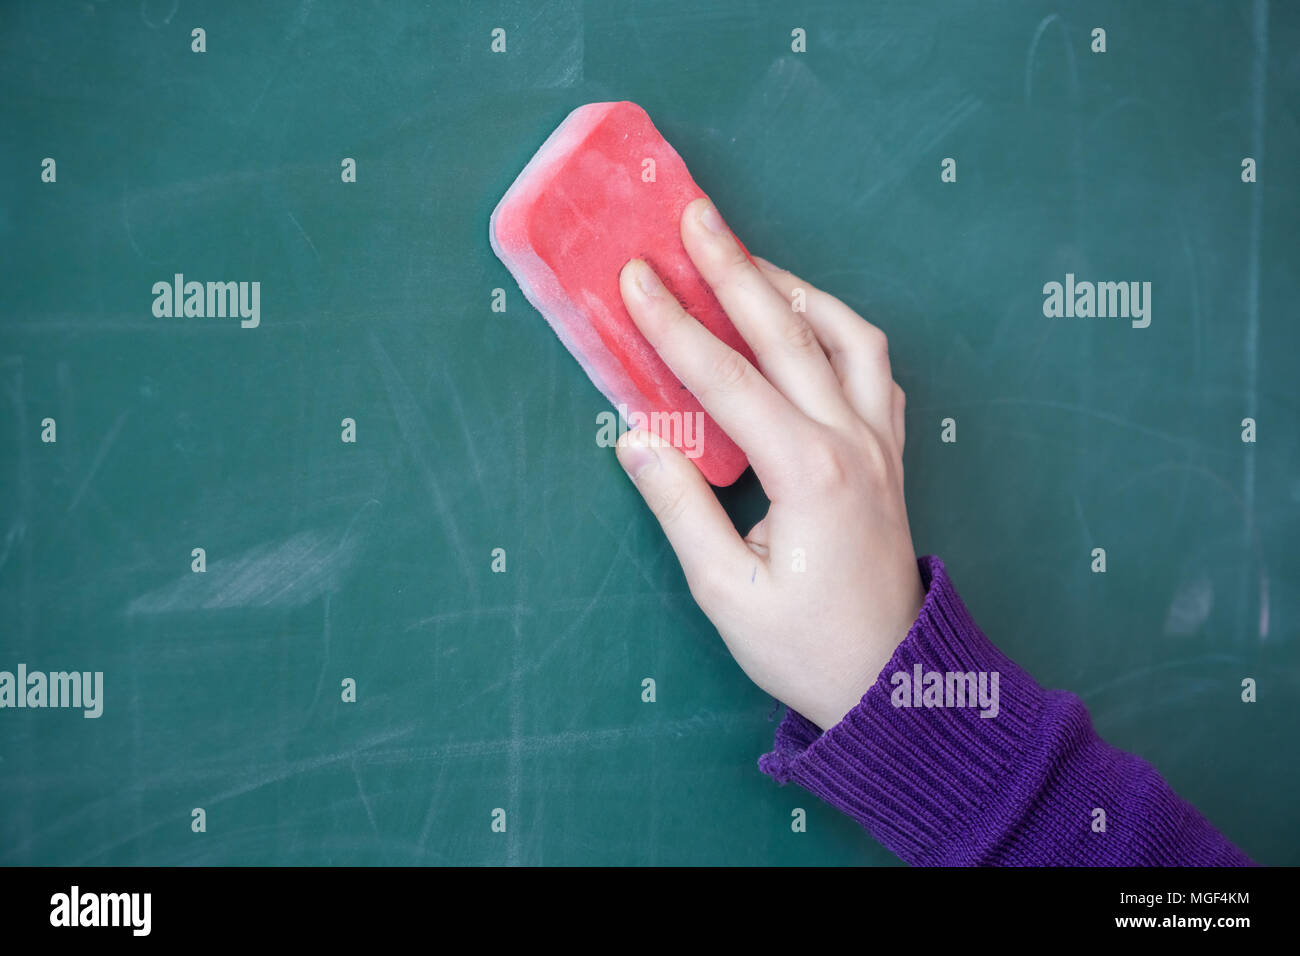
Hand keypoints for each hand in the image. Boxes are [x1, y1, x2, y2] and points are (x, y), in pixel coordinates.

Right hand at [614, 197, 924, 731]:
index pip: (728, 379)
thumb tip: (636, 439)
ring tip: (747, 261)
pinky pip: (876, 368)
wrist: (891, 682)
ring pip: (848, 336)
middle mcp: (853, 442)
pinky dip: (839, 331)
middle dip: (735, 268)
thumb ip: (680, 509)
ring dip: (796, 289)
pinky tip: (808, 325)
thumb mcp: (726, 593)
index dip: (675, 324)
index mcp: (808, 473)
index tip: (635, 276)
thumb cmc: (805, 647)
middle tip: (695, 216)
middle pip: (789, 332)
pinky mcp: (891, 455)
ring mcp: (881, 444)